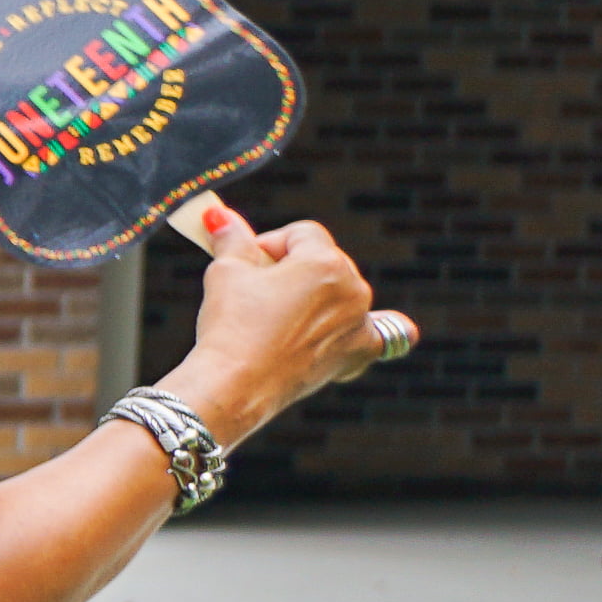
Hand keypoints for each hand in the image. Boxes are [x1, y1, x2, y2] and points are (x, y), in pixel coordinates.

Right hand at [163, 196, 399, 437]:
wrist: (236, 386)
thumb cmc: (231, 327)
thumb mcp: (226, 273)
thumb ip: (232, 240)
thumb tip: (219, 216)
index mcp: (326, 263)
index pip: (302, 234)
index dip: (270, 243)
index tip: (244, 262)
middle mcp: (354, 289)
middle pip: (324, 261)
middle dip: (293, 270)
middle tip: (255, 292)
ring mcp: (360, 322)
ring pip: (346, 292)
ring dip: (321, 296)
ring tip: (281, 318)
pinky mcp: (358, 353)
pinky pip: (383, 336)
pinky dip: (373, 330)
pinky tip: (364, 327)